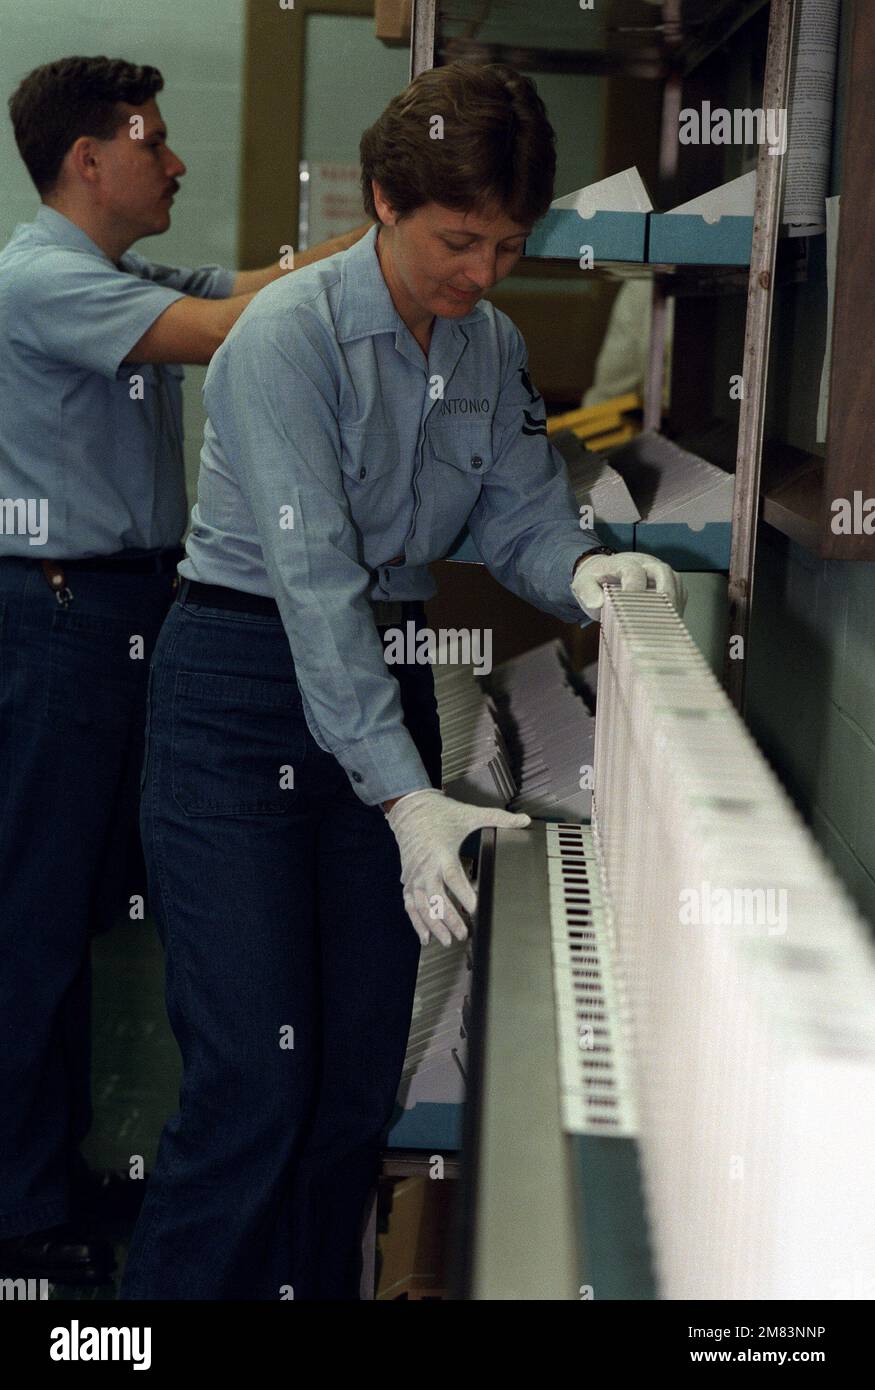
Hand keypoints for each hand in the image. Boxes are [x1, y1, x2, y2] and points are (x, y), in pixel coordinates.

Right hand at [386, 789, 530, 946]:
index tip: (476, 909)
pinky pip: (410, 905)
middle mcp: (426, 868)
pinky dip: (417, 922)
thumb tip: (524, 820)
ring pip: (422, 906)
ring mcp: (415, 876)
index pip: (454, 879)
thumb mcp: (469, 814)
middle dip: (450, 919)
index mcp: (442, 853)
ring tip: (448, 940)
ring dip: (434, 925)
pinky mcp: (408, 880)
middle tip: (464, 934)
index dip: (465, 896)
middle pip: (437, 899)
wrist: (410, 809)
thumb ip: (498, 818)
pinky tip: (426, 937)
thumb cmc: (439, 814)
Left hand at [571, 549, 686, 620]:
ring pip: (676, 582)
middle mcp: (645, 563)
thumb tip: (598, 604)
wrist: (602, 573)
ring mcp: (658, 573)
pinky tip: (670, 625)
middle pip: (664, 572)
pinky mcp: (667, 584)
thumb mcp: (583, 584)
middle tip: (662, 616)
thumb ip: (588, 592)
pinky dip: (676, 609)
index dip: (634, 589)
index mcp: (624, 562)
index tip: (630, 610)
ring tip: (668, 625)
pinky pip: (679, 593)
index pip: (634, 571)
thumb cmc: (595, 580)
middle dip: (665, 594)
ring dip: (674, 603)